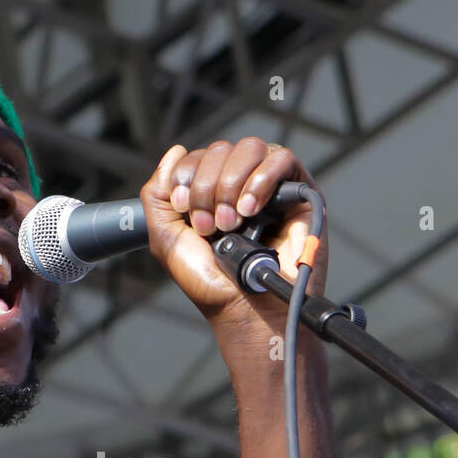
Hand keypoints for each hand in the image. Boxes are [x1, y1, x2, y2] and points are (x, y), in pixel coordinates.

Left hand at [139, 138, 328, 332]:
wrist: (246, 309)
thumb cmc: (210, 283)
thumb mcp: (167, 239)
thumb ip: (157, 195)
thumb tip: (175, 151)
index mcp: (211, 192)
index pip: (198, 156)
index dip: (187, 176)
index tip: (185, 208)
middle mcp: (240, 185)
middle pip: (221, 149)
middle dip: (208, 186)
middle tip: (210, 225)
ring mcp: (271, 186)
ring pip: (249, 148)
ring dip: (232, 183)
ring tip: (232, 221)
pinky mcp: (299, 193)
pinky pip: (282, 159)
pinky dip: (261, 179)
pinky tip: (251, 210)